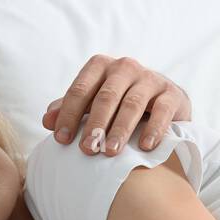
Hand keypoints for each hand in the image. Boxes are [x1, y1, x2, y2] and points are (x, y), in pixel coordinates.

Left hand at [41, 54, 191, 156]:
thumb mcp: (91, 104)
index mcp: (100, 67)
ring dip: (120, 129)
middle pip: (106, 97)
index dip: (69, 115)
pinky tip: (145, 147)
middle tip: (87, 150)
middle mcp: (125, 67)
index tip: (61, 140)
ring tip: (111, 153)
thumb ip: (69, 110)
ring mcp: (150, 78)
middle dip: (95, 124)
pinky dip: (154, 129)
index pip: (80, 90)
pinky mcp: (172, 93)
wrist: (161, 102)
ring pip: (132, 103)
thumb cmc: (117, 104)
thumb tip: (47, 121)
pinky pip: (162, 110)